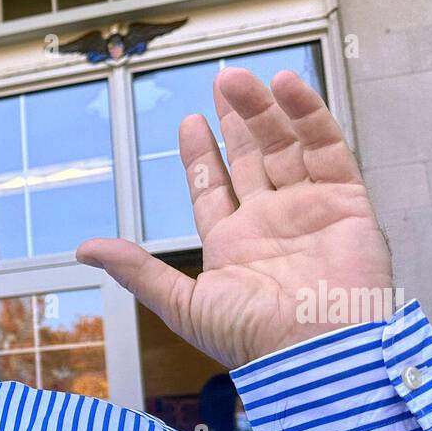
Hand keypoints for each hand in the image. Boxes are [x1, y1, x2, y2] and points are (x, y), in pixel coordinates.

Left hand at [77, 68, 392, 368]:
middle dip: (235, 121)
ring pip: (284, 146)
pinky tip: (287, 87)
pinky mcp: (346, 202)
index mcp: (232, 246)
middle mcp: (270, 224)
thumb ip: (137, 270)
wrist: (317, 352)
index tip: (187, 123)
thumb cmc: (252, 339)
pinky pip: (328, 148)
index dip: (200, 157)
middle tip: (222, 82)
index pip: (213, 190)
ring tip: (239, 79)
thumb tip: (85, 249)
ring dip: (263, 111)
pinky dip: (309, 116)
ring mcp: (308, 210)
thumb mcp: (182, 304)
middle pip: (251, 158)